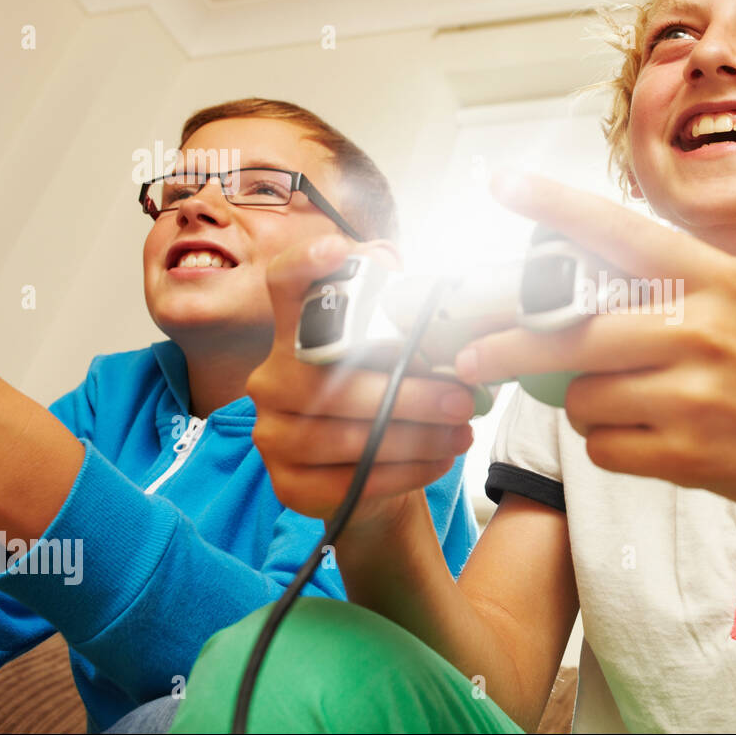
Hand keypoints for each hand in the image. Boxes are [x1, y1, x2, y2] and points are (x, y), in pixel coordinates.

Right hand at [247, 235, 476, 523]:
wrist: (369, 478)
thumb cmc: (387, 403)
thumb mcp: (400, 359)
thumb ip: (410, 324)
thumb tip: (441, 296)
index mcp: (297, 333)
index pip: (285, 285)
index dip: (305, 264)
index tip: (338, 250)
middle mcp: (273, 378)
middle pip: (333, 379)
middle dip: (408, 391)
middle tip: (462, 398)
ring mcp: (274, 434)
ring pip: (346, 435)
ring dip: (416, 434)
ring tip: (462, 431)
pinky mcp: (287, 484)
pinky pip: (350, 479)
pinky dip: (405, 470)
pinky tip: (440, 459)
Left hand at [454, 173, 735, 515]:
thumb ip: (670, 284)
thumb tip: (576, 283)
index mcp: (716, 277)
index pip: (619, 231)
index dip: (554, 206)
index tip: (503, 184)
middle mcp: (704, 327)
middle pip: (569, 331)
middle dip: (507, 347)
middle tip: (472, 355)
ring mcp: (695, 393)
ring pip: (581, 396)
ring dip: (586, 406)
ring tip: (630, 405)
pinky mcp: (687, 453)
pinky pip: (602, 446)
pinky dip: (610, 445)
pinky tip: (651, 439)